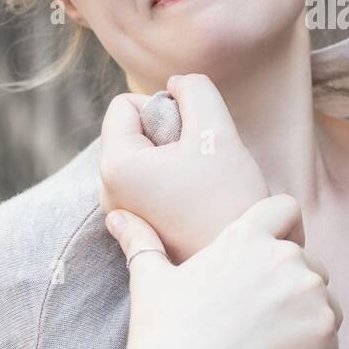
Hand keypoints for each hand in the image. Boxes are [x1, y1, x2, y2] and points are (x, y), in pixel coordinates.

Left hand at [99, 73, 271, 262]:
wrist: (241, 264)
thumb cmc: (229, 197)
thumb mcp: (216, 129)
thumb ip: (195, 89)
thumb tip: (175, 84)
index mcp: (115, 164)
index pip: (125, 105)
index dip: (163, 107)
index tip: (191, 136)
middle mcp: (106, 191)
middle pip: (132, 132)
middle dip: (168, 135)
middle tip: (200, 162)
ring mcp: (120, 214)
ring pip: (144, 158)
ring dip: (174, 159)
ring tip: (201, 183)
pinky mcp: (138, 229)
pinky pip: (149, 184)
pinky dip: (173, 182)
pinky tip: (197, 201)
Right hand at [105, 196, 342, 348]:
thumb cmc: (164, 334)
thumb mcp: (149, 281)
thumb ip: (140, 243)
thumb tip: (116, 217)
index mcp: (245, 237)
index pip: (286, 208)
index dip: (287, 227)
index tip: (278, 251)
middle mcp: (282, 255)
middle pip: (308, 261)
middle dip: (295, 286)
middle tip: (267, 319)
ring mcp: (307, 290)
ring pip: (324, 299)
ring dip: (309, 319)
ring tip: (276, 346)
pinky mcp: (322, 327)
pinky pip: (332, 338)